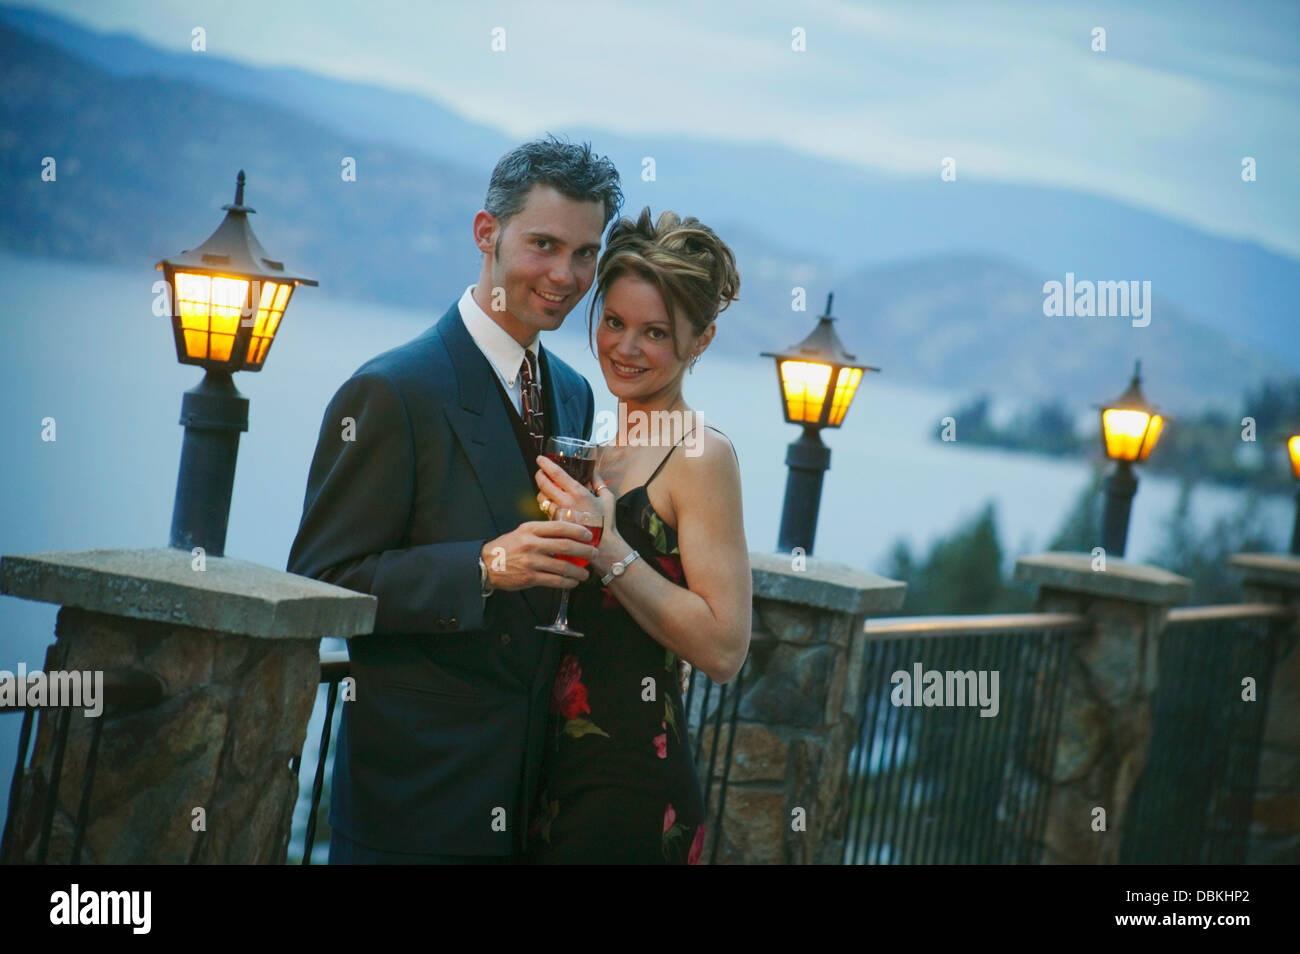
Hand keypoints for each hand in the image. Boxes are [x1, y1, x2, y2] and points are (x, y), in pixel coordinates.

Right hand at [480, 521, 595, 590]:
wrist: (487, 564)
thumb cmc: (508, 547)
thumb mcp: (523, 532)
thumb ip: (543, 531)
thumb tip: (568, 533)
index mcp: (531, 529)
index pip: (560, 527)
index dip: (578, 531)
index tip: (589, 535)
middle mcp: (532, 544)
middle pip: (566, 546)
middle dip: (584, 551)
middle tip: (593, 553)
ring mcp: (531, 562)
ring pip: (563, 566)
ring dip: (579, 571)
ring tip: (585, 573)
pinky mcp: (530, 578)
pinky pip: (555, 581)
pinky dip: (568, 582)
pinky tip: (573, 582)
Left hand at [535, 456, 622, 575]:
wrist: (602, 546)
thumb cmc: (606, 523)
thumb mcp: (607, 499)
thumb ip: (599, 483)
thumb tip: (594, 471)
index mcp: (578, 493)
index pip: (557, 474)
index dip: (546, 464)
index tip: (540, 459)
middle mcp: (566, 503)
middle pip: (544, 484)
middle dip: (539, 475)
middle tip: (540, 472)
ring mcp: (559, 514)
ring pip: (542, 499)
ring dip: (541, 492)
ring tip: (544, 489)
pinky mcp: (555, 525)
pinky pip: (545, 511)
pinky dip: (546, 505)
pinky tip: (550, 504)